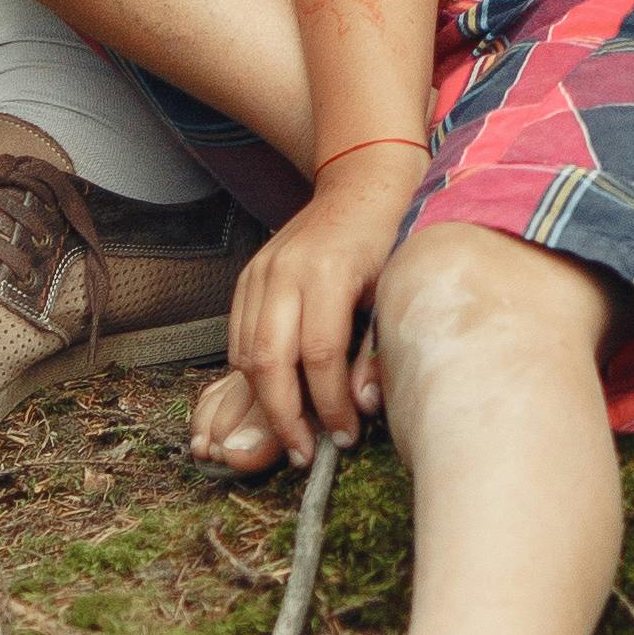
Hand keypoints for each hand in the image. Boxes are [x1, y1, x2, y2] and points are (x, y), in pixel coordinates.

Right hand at [222, 151, 413, 465]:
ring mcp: (260, 271)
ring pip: (245, 353)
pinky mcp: (248, 276)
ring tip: (291, 434)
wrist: (363, 182)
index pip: (318, 355)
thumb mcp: (397, 286)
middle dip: (285, 417)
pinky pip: (236, 337)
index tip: (346, 436)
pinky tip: (277, 395)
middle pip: (268, 360)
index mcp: (327, 271)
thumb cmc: (390, 234)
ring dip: (264, 402)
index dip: (330, 404)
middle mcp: (285, 270)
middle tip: (306, 453)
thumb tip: (364, 406)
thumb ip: (377, 346)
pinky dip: (251, 374)